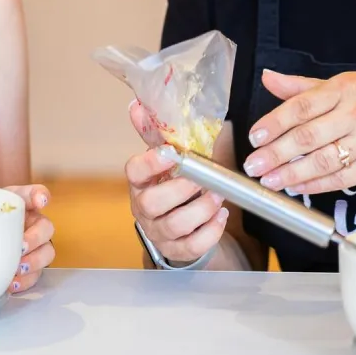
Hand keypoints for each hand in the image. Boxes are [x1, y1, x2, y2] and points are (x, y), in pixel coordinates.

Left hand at [6, 184, 54, 292]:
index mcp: (24, 206)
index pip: (35, 194)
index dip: (40, 195)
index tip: (40, 201)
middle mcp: (34, 224)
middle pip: (46, 228)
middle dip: (35, 239)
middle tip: (20, 248)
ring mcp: (36, 247)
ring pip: (46, 254)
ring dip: (33, 262)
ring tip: (17, 269)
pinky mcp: (31, 268)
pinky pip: (35, 276)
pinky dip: (25, 281)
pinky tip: (12, 284)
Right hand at [125, 100, 227, 263]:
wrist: (180, 225)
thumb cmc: (173, 184)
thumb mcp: (167, 159)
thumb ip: (155, 133)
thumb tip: (136, 104)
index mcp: (140, 181)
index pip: (134, 171)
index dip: (151, 163)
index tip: (171, 153)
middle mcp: (143, 208)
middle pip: (151, 203)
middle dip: (181, 189)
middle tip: (204, 180)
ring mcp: (158, 232)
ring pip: (174, 225)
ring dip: (201, 209)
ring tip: (219, 196)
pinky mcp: (176, 250)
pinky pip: (192, 246)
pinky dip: (210, 231)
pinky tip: (222, 216)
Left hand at [242, 70, 355, 196]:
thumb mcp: (349, 82)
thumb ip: (304, 86)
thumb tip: (269, 78)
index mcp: (345, 89)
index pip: (302, 106)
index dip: (274, 123)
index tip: (255, 137)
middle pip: (308, 137)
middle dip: (275, 154)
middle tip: (253, 165)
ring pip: (322, 162)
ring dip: (291, 174)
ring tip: (269, 180)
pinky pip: (340, 179)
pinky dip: (315, 186)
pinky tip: (296, 188)